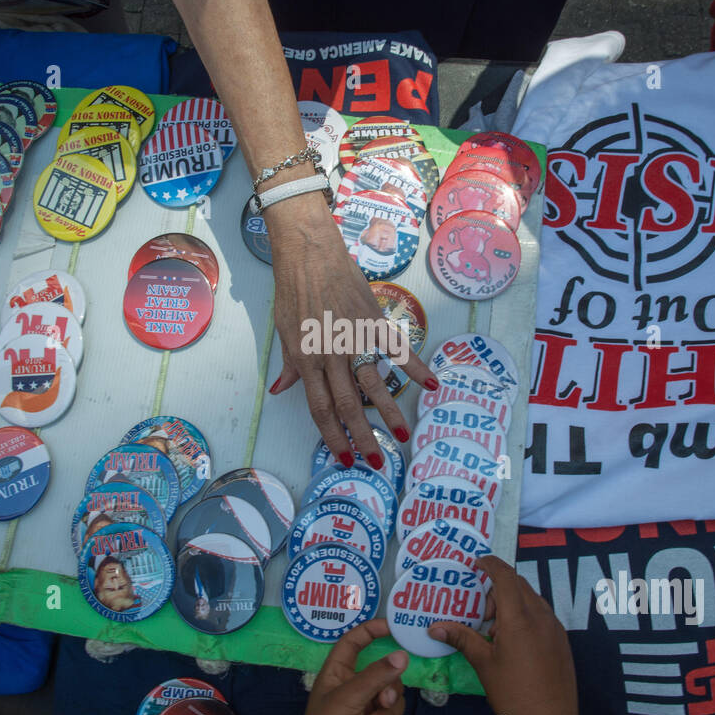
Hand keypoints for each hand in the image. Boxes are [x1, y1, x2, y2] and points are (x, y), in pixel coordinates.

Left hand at [267, 193, 436, 466]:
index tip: (345, 458)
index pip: (321, 409)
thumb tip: (281, 391)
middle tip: (379, 462)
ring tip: (404, 435)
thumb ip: (287, 364)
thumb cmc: (292, 289)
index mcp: (306, 360)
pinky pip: (398, 349)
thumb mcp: (282, 330)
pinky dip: (417, 367)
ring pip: (375, 384)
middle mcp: (331, 354)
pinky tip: (432, 385)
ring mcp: (355, 338)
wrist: (309, 252)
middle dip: (364, 438)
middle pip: (350, 405)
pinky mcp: (374, 320)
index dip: (333, 437)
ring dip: (390, 413)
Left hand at [283, 619, 408, 714]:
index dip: (370, 631)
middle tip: (382, 702)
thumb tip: (402, 655)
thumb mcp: (346, 701)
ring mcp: (368, 712)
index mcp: (337, 675)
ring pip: (396, 702)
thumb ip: (375, 676)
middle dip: (389, 690)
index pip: (353, 643)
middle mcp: (354, 690)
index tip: (393, 626)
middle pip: (386, 675)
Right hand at [430, 555, 596, 714]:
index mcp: (519, 618)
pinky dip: (525, 615)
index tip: (476, 564)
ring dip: (512, 602)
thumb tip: (434, 627)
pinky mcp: (562, 641)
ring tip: (495, 628)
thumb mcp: (483, 664)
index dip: (490, 564)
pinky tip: (513, 641)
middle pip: (519, 584)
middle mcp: (541, 616)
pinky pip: (542, 615)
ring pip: (532, 599)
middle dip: (498, 587)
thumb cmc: (512, 694)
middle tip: (481, 610)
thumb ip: (462, 638)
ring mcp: (555, 628)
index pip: (505, 576)